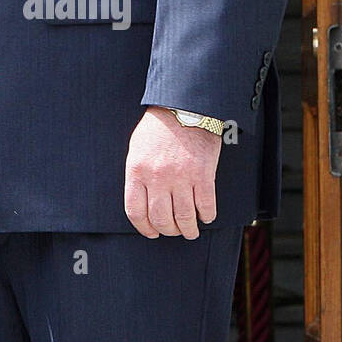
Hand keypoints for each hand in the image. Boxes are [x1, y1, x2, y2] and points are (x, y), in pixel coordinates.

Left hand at [124, 106, 220, 238]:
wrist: (184, 109)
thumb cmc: (158, 128)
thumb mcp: (137, 149)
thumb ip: (137, 175)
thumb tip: (141, 202)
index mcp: (137, 171)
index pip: (135, 212)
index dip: (144, 228)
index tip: (151, 232)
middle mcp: (157, 177)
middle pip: (161, 220)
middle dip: (168, 231)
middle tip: (173, 230)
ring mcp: (181, 178)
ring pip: (184, 219)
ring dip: (188, 230)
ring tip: (190, 230)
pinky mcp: (203, 176)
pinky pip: (206, 207)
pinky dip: (207, 217)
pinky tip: (205, 216)